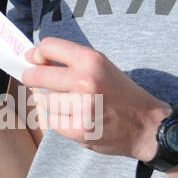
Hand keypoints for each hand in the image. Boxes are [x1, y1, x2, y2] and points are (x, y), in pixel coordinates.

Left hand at [20, 37, 170, 160]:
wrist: (147, 125)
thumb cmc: (120, 93)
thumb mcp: (101, 67)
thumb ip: (70, 60)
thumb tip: (32, 58)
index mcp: (91, 60)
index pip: (48, 47)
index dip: (37, 53)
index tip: (33, 59)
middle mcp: (85, 81)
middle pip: (36, 76)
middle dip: (31, 77)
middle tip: (33, 79)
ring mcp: (81, 107)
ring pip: (45, 100)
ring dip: (54, 103)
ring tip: (74, 105)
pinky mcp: (79, 130)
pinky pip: (53, 121)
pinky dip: (62, 122)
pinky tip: (78, 120)